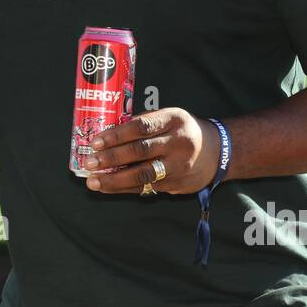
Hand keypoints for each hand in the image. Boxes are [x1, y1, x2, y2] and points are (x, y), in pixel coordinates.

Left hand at [82, 108, 218, 195]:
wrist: (216, 152)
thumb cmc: (181, 130)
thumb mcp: (168, 117)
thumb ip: (143, 123)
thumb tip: (107, 133)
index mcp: (173, 120)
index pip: (141, 127)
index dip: (116, 135)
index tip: (96, 142)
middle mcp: (177, 143)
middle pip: (140, 152)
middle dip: (111, 158)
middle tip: (89, 162)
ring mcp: (178, 166)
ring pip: (142, 175)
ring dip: (115, 180)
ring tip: (94, 181)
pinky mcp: (176, 184)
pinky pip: (146, 188)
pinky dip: (124, 188)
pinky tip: (108, 188)